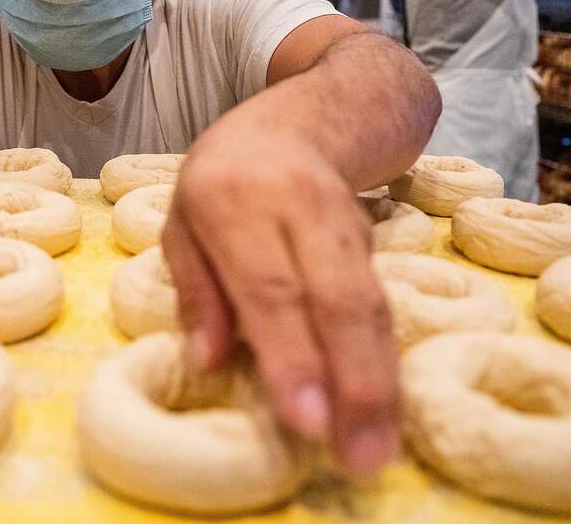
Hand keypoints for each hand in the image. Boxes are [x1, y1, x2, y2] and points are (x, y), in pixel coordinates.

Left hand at [162, 122, 399, 476]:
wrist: (304, 116)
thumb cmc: (222, 182)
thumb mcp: (182, 223)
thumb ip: (196, 292)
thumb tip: (209, 363)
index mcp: (231, 200)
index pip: (267, 285)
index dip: (291, 354)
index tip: (307, 420)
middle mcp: (295, 205)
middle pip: (334, 295)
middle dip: (353, 379)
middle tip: (361, 453)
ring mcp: (343, 217)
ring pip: (369, 300)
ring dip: (380, 378)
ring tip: (381, 444)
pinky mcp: (373, 235)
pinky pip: (382, 300)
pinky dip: (386, 357)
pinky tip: (388, 407)